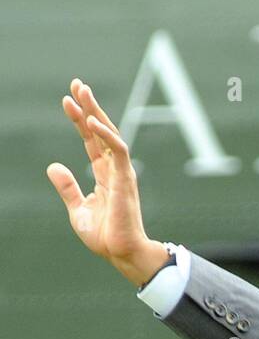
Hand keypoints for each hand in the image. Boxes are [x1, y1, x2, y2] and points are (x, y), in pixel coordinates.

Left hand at [46, 77, 169, 285]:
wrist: (120, 253)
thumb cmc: (105, 237)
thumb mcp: (78, 210)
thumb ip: (67, 187)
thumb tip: (53, 166)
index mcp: (104, 176)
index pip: (91, 141)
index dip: (79, 121)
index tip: (67, 101)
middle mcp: (114, 170)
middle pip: (101, 131)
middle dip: (89, 107)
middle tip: (77, 84)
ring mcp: (121, 173)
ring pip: (110, 134)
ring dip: (96, 112)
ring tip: (82, 92)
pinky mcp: (125, 179)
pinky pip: (117, 150)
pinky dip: (105, 134)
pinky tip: (91, 121)